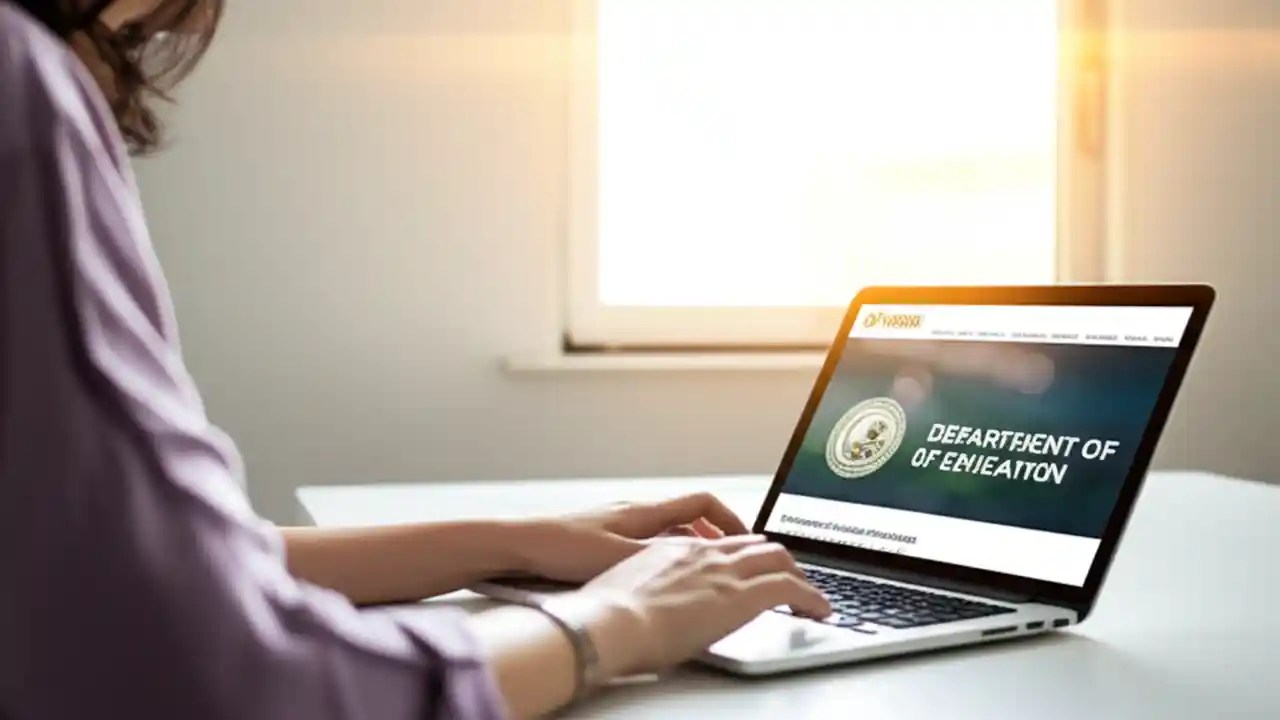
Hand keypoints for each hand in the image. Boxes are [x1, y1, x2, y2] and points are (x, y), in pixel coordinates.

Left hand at [512, 492, 751, 582]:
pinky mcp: (601, 538)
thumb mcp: (619, 557)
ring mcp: (617, 523)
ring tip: (700, 572)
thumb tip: (701, 561)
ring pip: (667, 532)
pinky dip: (662, 556)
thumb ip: (661, 559)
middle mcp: (635, 512)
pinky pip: (645, 543)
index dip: (731, 519)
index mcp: (645, 512)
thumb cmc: (562, 547)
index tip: (747, 539)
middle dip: (715, 538)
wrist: (517, 542)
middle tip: (731, 560)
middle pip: (688, 518)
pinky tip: (656, 578)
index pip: (703, 503)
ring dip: (689, 548)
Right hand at [566, 535, 830, 677]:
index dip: (743, 553)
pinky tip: (820, 610)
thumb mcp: (624, 592)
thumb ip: (643, 592)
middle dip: (777, 559)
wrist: (611, 622)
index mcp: (674, 551)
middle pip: (755, 544)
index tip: (751, 564)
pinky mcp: (743, 595)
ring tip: (809, 594)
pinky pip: (791, 587)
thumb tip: (641, 608)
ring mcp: (725, 571)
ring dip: (798, 576)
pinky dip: (811, 597)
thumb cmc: (606, 616)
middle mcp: (704, 553)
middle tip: (790, 576)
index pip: (721, 544)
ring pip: (778, 559)